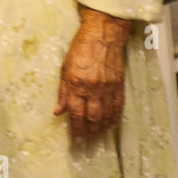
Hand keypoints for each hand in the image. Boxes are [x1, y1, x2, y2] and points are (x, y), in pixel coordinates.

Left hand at [55, 8, 129, 144]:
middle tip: (87, 143)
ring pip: (105, 114)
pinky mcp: (118, 84)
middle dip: (89, 133)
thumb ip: (62, 92)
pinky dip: (115, 117)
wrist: (104, 34)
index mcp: (76, 84)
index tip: (75, 140)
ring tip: (98, 138)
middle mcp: (92, 88)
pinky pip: (118, 105)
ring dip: (101, 129)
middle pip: (91, 117)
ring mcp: (107, 87)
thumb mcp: (65, 68)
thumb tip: (58, 112)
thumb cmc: (81, 48)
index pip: (75, 113)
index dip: (75, 129)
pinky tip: (111, 125)